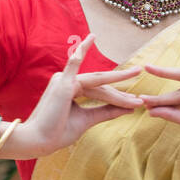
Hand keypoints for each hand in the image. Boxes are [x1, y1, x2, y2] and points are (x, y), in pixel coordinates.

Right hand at [18, 33, 145, 155]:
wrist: (38, 141)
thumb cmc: (57, 132)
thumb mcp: (87, 120)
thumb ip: (106, 111)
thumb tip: (128, 108)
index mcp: (71, 89)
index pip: (100, 91)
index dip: (118, 98)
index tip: (134, 105)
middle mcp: (67, 81)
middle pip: (102, 87)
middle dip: (121, 94)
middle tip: (141, 100)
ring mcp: (65, 80)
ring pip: (98, 84)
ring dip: (117, 93)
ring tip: (136, 92)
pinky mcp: (63, 83)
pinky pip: (75, 62)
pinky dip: (82, 50)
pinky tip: (93, 37)